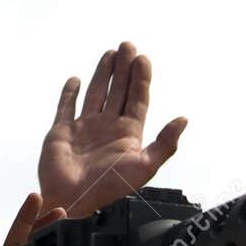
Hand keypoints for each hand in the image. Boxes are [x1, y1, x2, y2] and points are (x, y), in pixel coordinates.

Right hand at [36, 43, 187, 220]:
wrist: (73, 201)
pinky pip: (66, 107)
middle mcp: (107, 128)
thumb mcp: (145, 166)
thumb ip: (165, 144)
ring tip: (110, 53)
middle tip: (128, 45)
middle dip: (124, 68)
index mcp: (128, 135)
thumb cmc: (109, 189)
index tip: (143, 58)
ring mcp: (84, 128)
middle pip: (119, 91)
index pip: (138, 99)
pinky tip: (76, 80)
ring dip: (104, 73)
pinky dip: (70, 93)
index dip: (142, 78)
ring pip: (97, 93)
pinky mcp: (62, 132)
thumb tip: (183, 120)